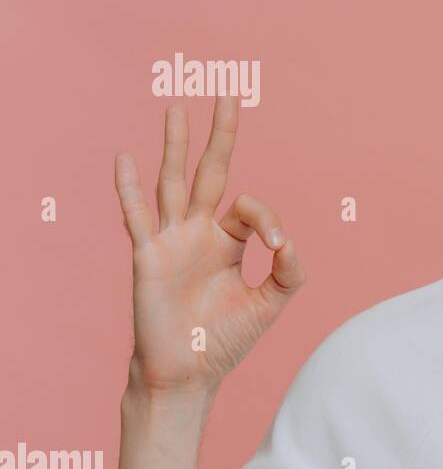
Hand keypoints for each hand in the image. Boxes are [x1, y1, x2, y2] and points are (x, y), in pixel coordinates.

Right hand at [114, 95, 305, 397]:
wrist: (187, 374)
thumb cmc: (223, 340)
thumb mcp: (269, 304)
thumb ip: (289, 273)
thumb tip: (291, 244)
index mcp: (228, 241)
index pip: (251, 209)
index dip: (270, 222)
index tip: (280, 251)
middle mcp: (198, 233)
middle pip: (210, 172)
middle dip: (220, 136)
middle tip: (227, 94)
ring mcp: (171, 241)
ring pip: (173, 183)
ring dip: (175, 146)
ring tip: (177, 108)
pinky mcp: (148, 258)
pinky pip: (137, 218)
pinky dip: (130, 189)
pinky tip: (126, 158)